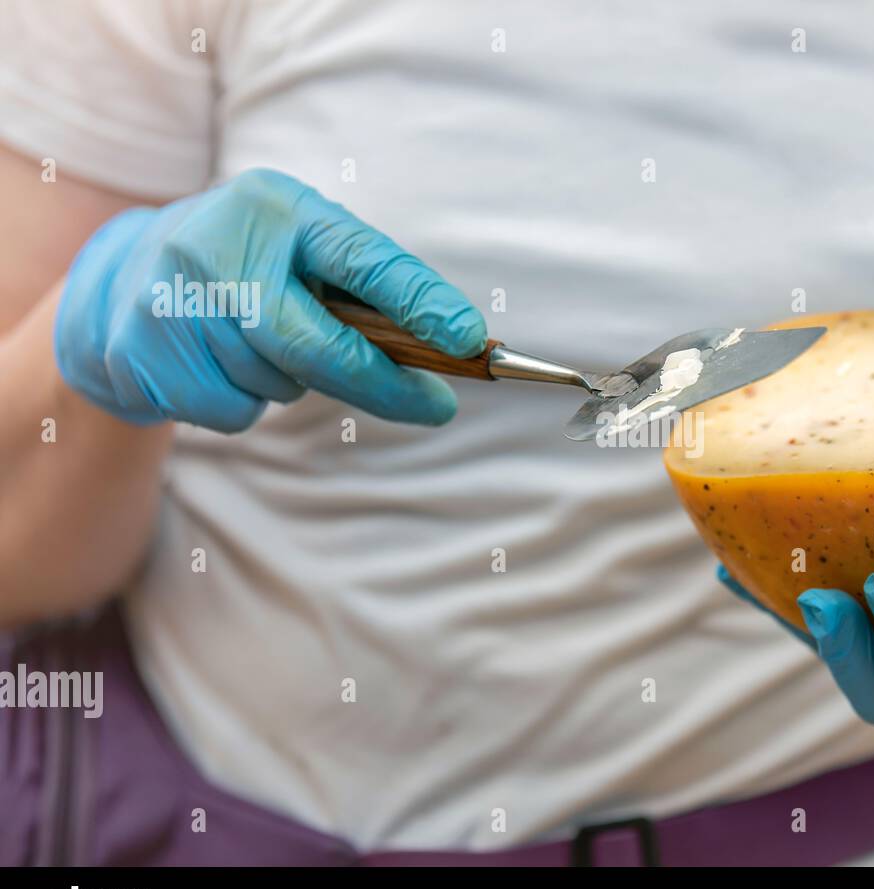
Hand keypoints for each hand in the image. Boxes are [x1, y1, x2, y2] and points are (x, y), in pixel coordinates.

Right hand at [55, 168, 485, 431]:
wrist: (121, 277)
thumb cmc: (248, 266)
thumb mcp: (298, 247)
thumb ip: (360, 289)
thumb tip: (447, 349)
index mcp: (276, 207)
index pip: (360, 259)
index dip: (419, 302)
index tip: (468, 339)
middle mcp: (218, 246)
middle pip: (317, 344)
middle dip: (384, 384)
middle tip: (437, 407)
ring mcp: (171, 301)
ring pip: (277, 384)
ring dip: (292, 382)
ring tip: (261, 343)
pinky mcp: (141, 354)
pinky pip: (234, 411)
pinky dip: (245, 403)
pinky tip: (220, 365)